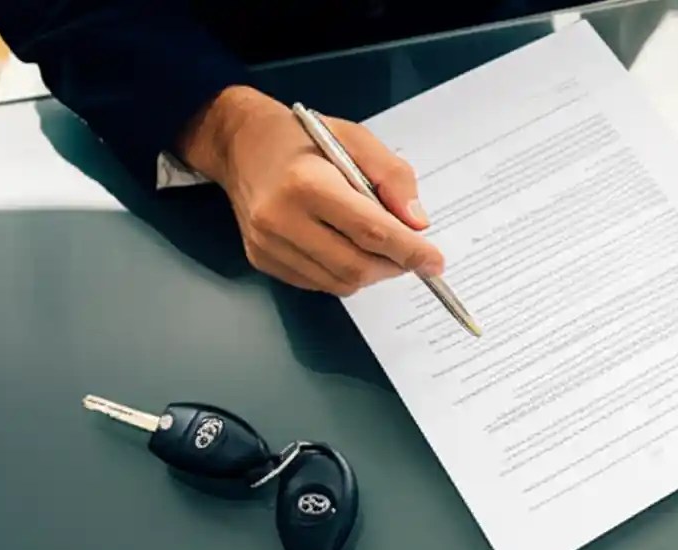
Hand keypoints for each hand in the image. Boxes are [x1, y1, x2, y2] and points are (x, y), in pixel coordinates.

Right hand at [176, 86, 443, 295]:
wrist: (241, 144)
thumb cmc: (303, 138)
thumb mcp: (355, 139)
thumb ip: (392, 177)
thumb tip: (418, 225)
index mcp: (307, 184)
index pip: (370, 231)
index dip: (409, 251)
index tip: (436, 262)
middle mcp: (281, 219)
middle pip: (356, 266)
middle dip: (393, 266)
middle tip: (409, 253)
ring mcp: (268, 244)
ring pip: (339, 283)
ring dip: (370, 273)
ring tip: (377, 247)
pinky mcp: (262, 260)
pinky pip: (318, 284)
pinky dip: (343, 274)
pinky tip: (343, 246)